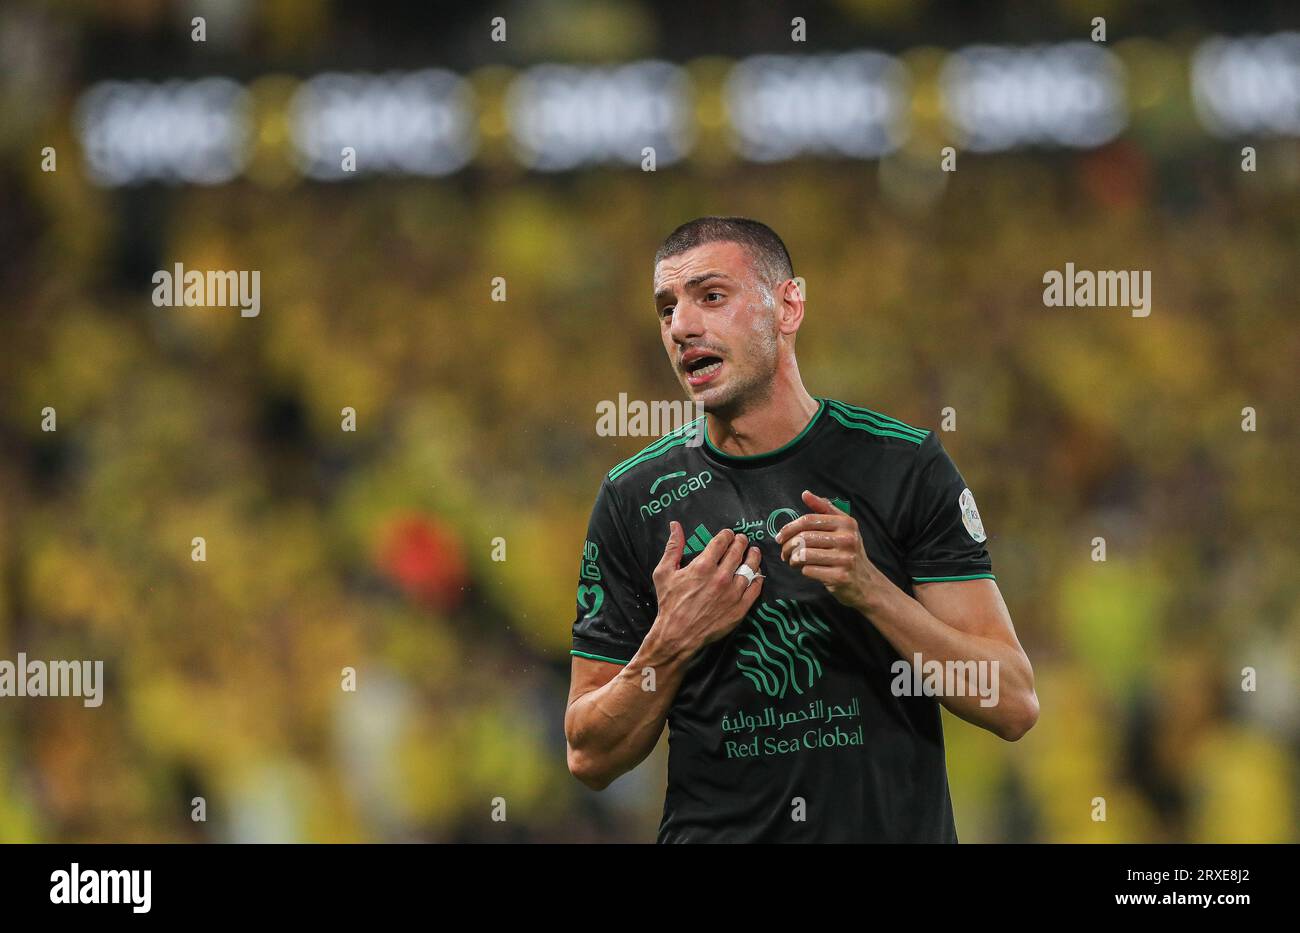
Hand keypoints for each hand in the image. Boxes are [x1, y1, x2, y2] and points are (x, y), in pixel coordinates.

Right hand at [649, 523, 763, 657]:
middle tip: (742, 539)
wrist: (677, 635)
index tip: (728, 534)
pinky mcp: (740, 608)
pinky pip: (755, 589)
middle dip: (741, 542)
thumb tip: (675, 526)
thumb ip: (672, 547)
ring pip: (750, 568)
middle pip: (738, 551)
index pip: (721, 541)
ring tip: (754, 552)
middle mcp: (721, 577)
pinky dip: (758, 579)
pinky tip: (757, 574)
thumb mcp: (664, 573)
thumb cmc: (669, 603)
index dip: (726, 534)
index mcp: (703, 566)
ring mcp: (733, 593)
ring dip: (753, 557)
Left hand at [776, 490, 886, 611]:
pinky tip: (806, 570)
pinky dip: (802, 570)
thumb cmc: (849, 552)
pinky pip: (809, 570)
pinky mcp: (840, 576)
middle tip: (784, 553)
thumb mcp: (842, 527)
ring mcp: (845, 558)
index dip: (789, 528)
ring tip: (793, 561)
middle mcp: (847, 539)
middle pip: (804, 538)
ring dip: (793, 559)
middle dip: (788, 546)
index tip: (779, 536)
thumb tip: (805, 494)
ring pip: (804, 554)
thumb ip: (824, 509)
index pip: (808, 520)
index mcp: (846, 523)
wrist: (866, 582)